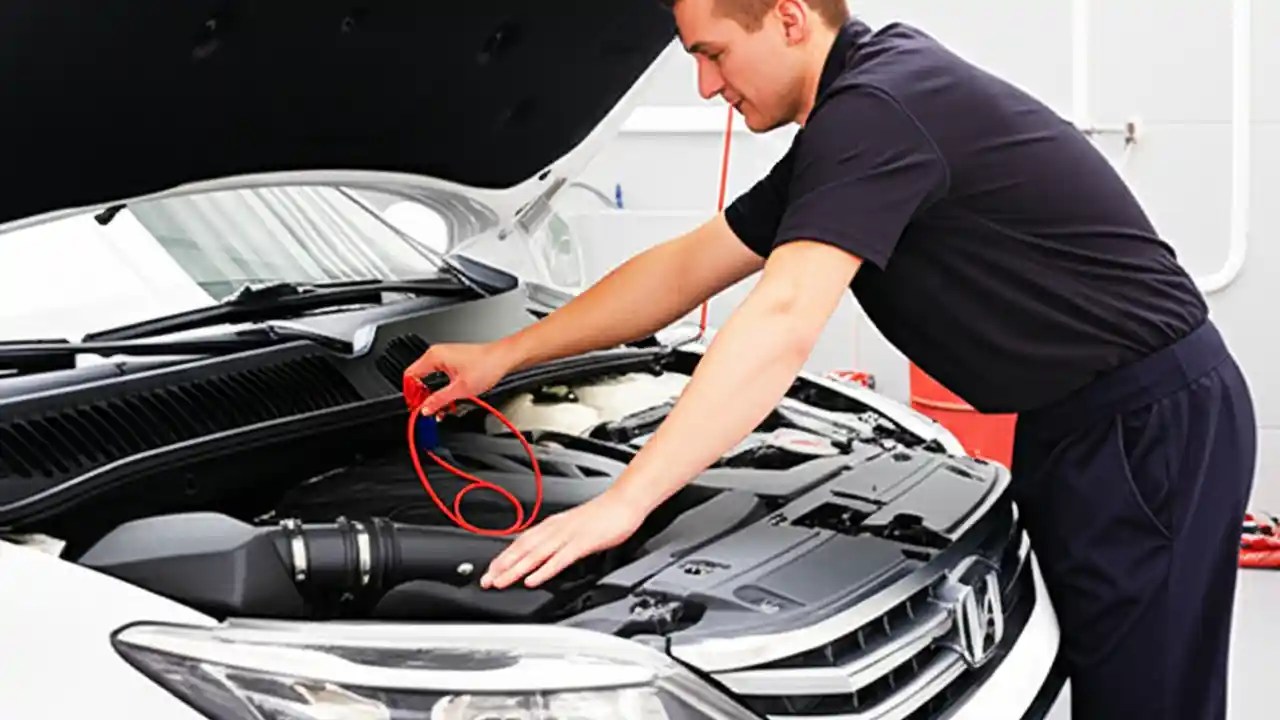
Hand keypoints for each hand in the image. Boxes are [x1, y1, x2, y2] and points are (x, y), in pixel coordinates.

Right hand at [403, 341, 517, 415]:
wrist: (504, 358)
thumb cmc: (487, 365)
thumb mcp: (460, 389)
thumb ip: (439, 400)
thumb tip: (425, 409)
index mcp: (434, 357)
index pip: (410, 376)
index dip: (411, 394)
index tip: (416, 406)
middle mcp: (437, 354)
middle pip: (419, 378)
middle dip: (423, 396)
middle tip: (427, 411)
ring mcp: (445, 358)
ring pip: (430, 379)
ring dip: (434, 395)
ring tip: (440, 409)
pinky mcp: (454, 362)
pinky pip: (440, 377)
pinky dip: (443, 390)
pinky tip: (449, 401)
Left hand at [481, 492, 646, 589]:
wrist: (624, 503)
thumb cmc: (603, 516)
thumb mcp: (574, 527)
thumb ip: (558, 540)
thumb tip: (543, 553)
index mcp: (552, 525)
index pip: (521, 541)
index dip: (503, 557)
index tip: (489, 571)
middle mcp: (556, 529)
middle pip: (523, 549)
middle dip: (502, 566)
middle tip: (486, 581)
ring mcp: (568, 535)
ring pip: (536, 554)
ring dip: (516, 569)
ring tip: (501, 582)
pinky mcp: (582, 543)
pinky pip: (560, 558)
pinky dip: (544, 570)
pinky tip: (533, 579)